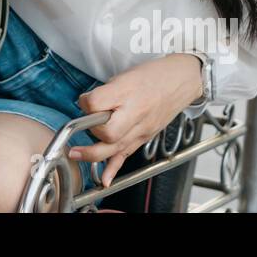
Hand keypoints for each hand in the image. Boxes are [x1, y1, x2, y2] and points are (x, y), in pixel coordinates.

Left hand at [68, 53, 202, 186]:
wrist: (180, 81)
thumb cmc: (152, 76)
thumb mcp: (123, 76)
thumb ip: (104, 92)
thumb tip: (86, 106)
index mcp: (127, 92)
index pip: (96, 102)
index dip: (85, 103)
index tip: (84, 101)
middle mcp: (136, 113)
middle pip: (108, 132)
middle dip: (91, 131)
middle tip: (82, 126)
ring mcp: (142, 128)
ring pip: (115, 148)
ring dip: (93, 154)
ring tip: (75, 154)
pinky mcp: (145, 137)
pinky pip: (127, 155)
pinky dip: (114, 169)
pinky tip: (104, 180)